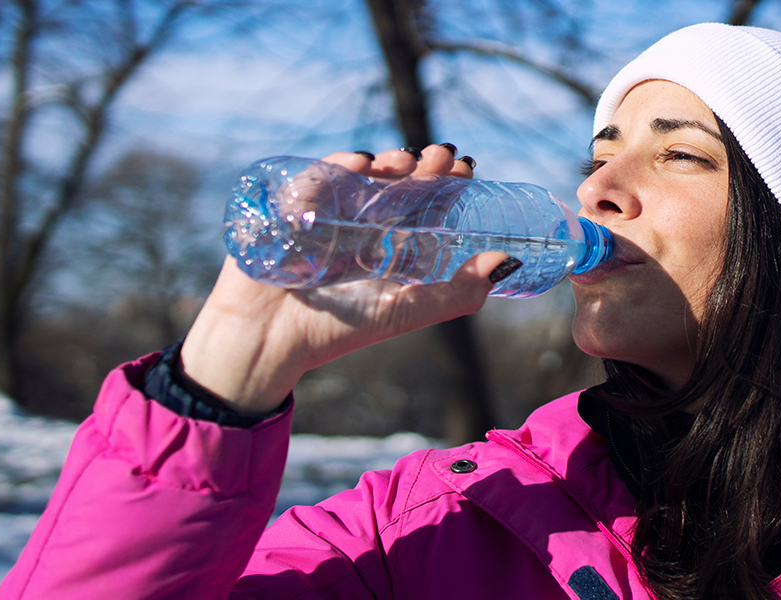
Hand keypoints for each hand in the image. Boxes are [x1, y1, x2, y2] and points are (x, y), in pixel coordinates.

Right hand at [180, 143, 501, 414]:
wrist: (272, 341)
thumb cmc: (338, 328)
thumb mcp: (408, 309)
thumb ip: (459, 292)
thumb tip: (508, 262)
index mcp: (390, 241)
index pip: (425, 201)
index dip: (446, 182)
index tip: (467, 168)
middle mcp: (362, 221)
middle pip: (396, 181)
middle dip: (421, 165)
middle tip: (442, 156)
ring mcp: (326, 210)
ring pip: (361, 173)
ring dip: (385, 162)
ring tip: (406, 161)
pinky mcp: (291, 206)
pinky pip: (316, 177)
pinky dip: (337, 167)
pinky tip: (359, 164)